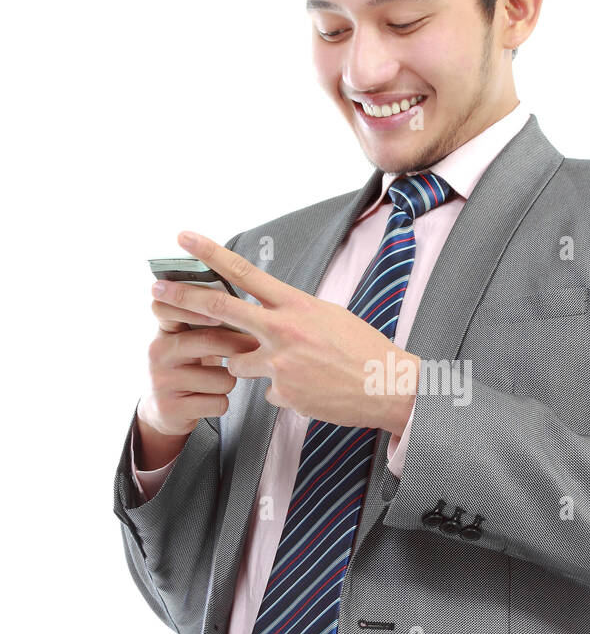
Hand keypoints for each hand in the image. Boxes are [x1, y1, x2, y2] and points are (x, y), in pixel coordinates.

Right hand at [137, 292, 261, 439]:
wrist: (163, 409)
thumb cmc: (187, 367)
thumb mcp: (189, 341)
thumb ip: (206, 323)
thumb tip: (248, 308)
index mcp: (164, 330)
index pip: (168, 307)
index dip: (195, 306)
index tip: (221, 311)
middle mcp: (158, 351)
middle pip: (208, 340)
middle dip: (239, 344)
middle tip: (258, 346)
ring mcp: (162, 380)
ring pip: (221, 377)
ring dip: (232, 380)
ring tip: (223, 380)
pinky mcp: (171, 408)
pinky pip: (218, 402)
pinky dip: (223, 402)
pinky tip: (212, 399)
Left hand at [148, 230, 420, 433]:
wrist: (391, 387)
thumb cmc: (365, 350)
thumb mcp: (329, 317)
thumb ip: (292, 315)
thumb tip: (268, 318)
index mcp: (296, 305)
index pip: (244, 273)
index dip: (210, 254)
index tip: (184, 239)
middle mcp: (283, 331)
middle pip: (220, 310)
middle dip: (182, 299)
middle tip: (154, 289)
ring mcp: (280, 365)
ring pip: (236, 363)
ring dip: (248, 365)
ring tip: (294, 369)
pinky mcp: (282, 394)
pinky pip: (267, 392)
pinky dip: (284, 391)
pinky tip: (313, 391)